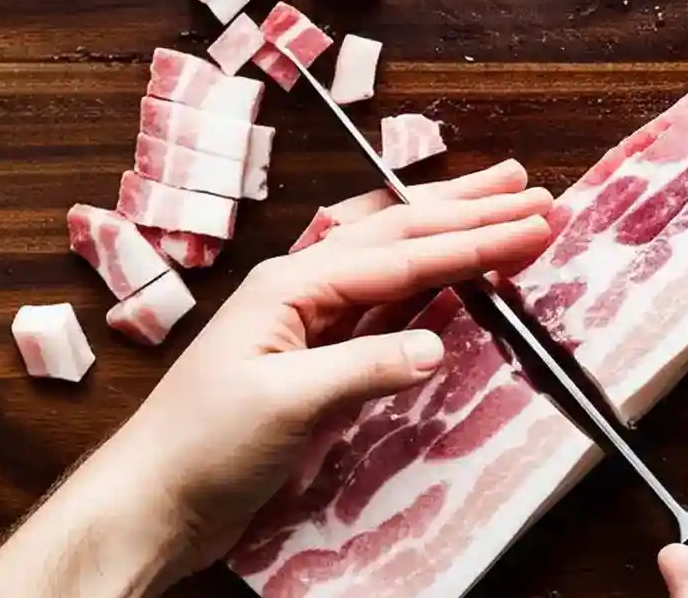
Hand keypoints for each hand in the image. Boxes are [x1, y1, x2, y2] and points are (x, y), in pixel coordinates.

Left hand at [0, 161, 552, 597]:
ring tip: (499, 202)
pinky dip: (427, 280)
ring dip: (450, 230)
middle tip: (530, 189)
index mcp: (294, 284)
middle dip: (469, 209)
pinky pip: (385, 302)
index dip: (474, 237)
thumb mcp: (286, 404)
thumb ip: (364, 367)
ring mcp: (311, 319)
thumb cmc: (205, 447)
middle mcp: (304, 286)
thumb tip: (437, 344)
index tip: (532, 221)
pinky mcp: (318, 355)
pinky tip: (450, 273)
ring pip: (394, 258)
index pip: (403, 253)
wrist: (155, 498)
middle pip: (400, 233)